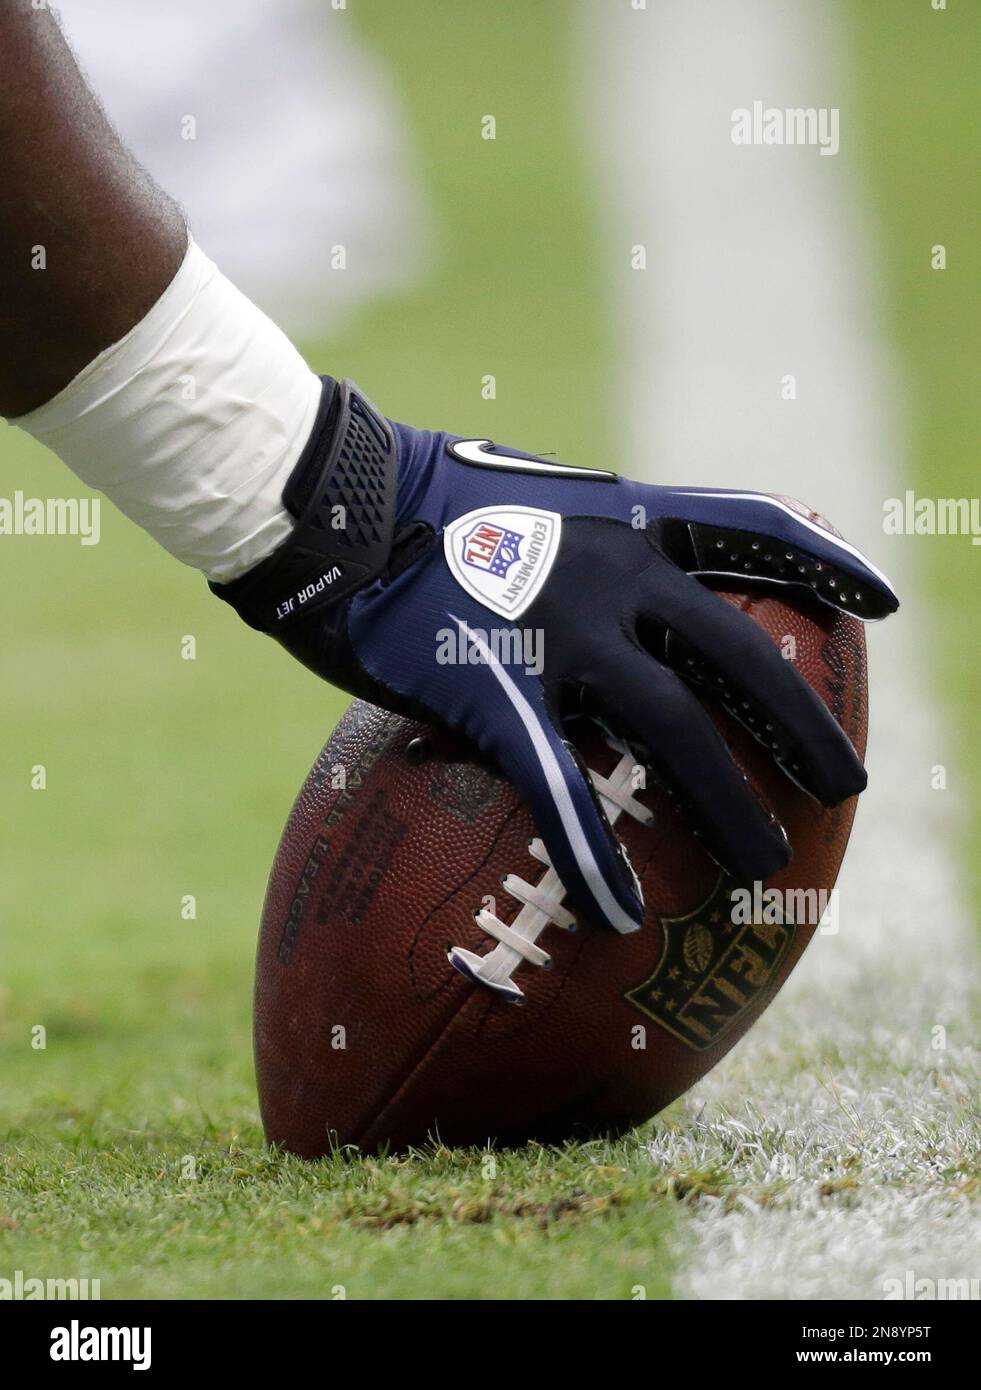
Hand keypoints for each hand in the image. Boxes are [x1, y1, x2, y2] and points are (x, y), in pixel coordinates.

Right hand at [212, 378, 897, 936]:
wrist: (330, 500)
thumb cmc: (415, 500)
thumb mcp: (528, 497)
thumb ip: (587, 542)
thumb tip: (615, 588)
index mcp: (628, 516)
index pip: (757, 528)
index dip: (829, 564)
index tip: (882, 603)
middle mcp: (614, 570)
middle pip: (739, 654)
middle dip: (803, 724)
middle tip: (847, 784)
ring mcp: (559, 630)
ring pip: (671, 729)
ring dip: (725, 804)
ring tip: (766, 869)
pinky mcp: (491, 688)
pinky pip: (557, 785)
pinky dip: (590, 853)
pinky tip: (619, 916)